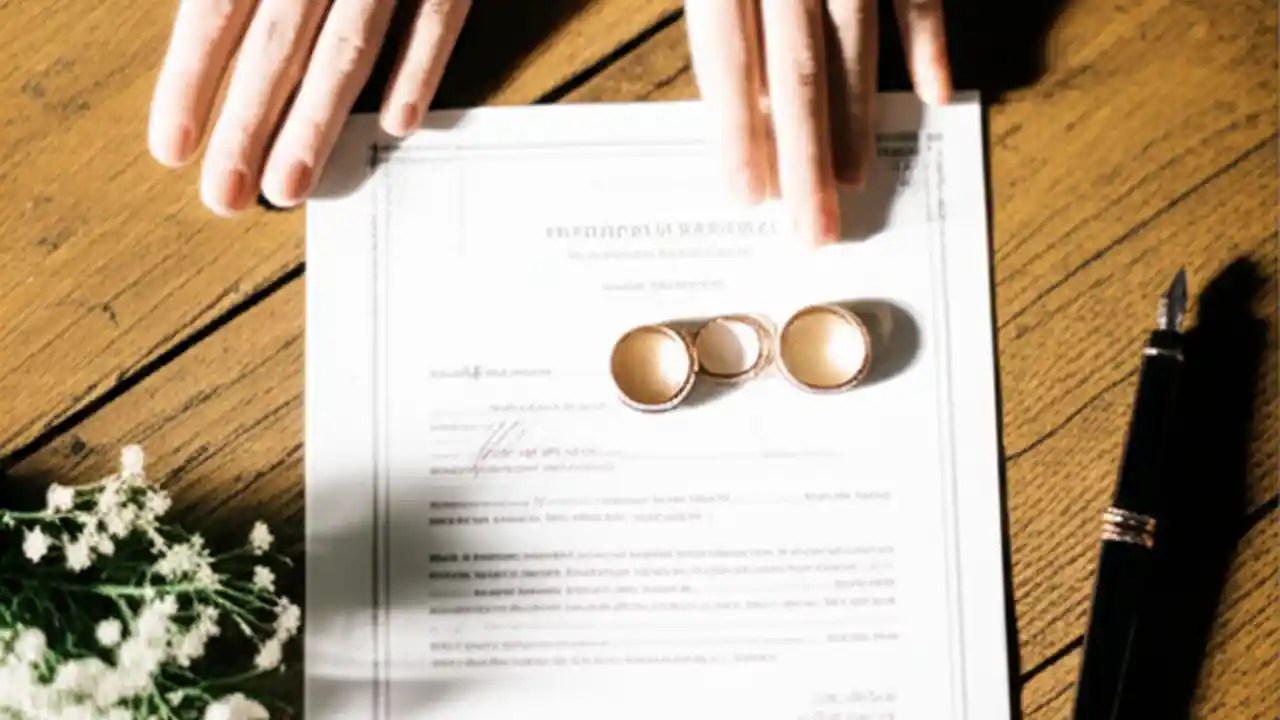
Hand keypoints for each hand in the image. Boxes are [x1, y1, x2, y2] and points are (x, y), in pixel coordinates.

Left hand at [148, 0, 470, 215]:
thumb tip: (215, 36)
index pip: (214, 13)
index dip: (190, 81)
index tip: (173, 149)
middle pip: (276, 45)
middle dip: (246, 126)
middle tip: (225, 197)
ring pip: (346, 47)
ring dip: (315, 123)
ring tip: (288, 188)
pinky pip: (435, 21)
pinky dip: (417, 71)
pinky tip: (397, 123)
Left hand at [685, 0, 950, 244]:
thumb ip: (721, 16)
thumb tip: (742, 99)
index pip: (726, 57)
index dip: (735, 129)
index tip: (747, 197)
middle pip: (796, 68)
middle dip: (805, 156)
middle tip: (812, 227)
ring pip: (855, 37)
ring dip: (856, 115)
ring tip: (853, 180)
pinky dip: (927, 42)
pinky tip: (933, 92)